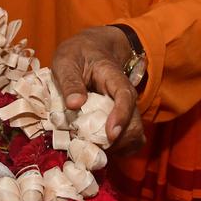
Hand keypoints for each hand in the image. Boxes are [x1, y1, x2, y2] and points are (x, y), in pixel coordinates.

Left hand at [51, 26, 145, 151]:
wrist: (91, 49)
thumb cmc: (77, 54)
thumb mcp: (66, 61)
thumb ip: (70, 81)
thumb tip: (74, 104)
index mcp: (113, 77)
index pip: (126, 96)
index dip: (121, 116)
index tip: (111, 134)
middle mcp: (125, 95)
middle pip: (134, 122)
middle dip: (116, 141)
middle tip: (88, 147)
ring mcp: (126, 109)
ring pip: (134, 135)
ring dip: (116, 148)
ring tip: (90, 149)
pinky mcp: (123, 120)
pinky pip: (130, 141)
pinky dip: (118, 151)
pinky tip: (98, 149)